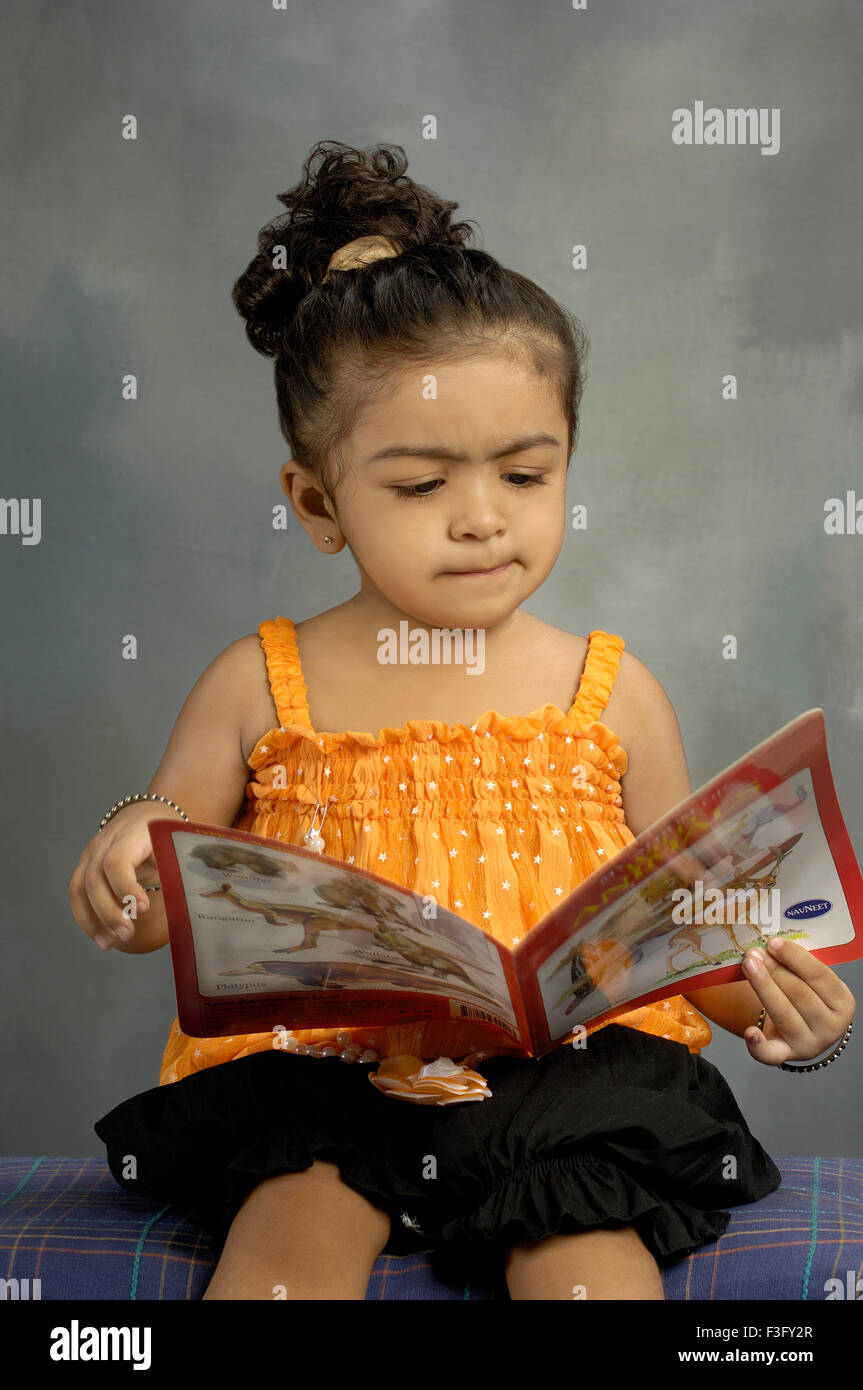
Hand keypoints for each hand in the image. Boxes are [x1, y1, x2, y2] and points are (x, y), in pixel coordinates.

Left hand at [742, 936, 854, 1065]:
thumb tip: (770, 946)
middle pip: (799, 994)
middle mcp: (830, 1027)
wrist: (802, 1030)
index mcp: (843, 1003)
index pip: (819, 976)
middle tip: (754, 953)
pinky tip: (750, 1032)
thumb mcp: (814, 982)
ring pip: (783, 1014)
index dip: (795, 958)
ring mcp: (809, 1044)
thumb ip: (798, 966)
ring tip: (748, 966)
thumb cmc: (807, 997)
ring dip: (763, 987)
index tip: (773, 943)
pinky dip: (759, 1045)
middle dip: (774, 970)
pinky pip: (772, 1054)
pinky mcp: (786, 1055)